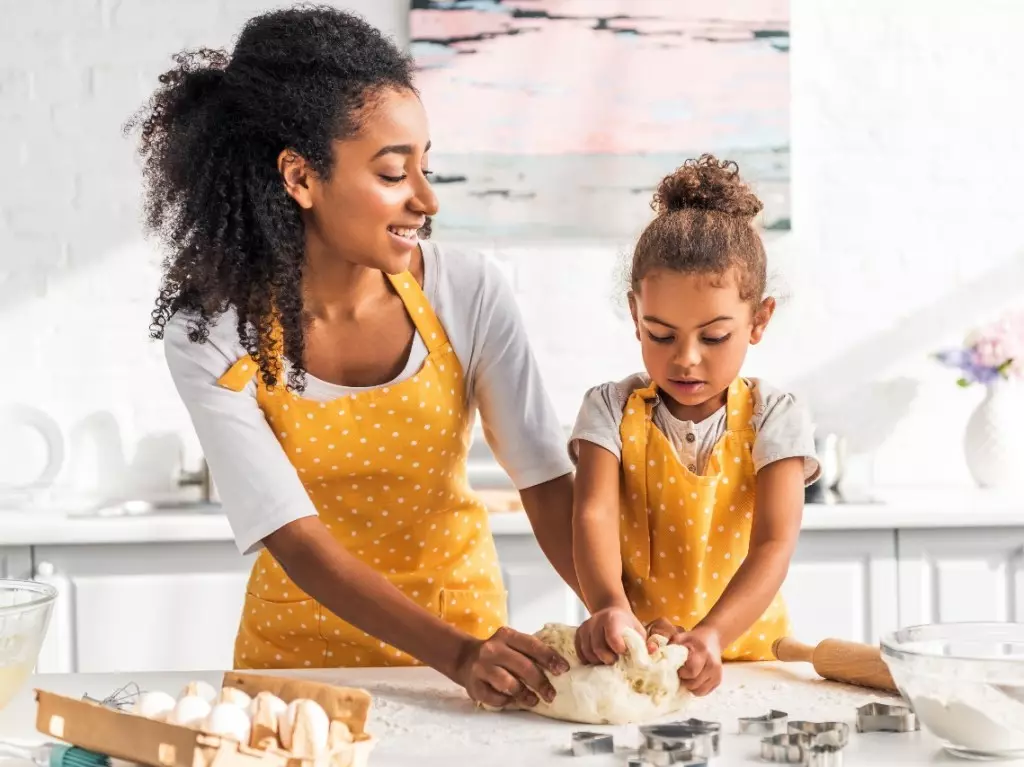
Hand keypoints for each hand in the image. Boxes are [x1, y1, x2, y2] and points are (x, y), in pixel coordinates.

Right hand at [452, 626, 568, 708]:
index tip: (563, 669)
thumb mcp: (511, 644)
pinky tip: (513, 701)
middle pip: (523, 666)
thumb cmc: (497, 653)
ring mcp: (481, 667)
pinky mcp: (474, 685)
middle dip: (541, 682)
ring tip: (534, 700)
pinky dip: (507, 701)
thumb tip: (560, 667)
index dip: (549, 658)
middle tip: (551, 694)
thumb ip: (530, 651)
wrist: (464, 658)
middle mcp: (492, 649)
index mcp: (506, 635)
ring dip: (525, 694)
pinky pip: (495, 698)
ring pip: (508, 683)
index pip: (532, 645)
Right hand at [576, 606, 647, 664]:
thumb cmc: (627, 626)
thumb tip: (653, 651)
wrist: (611, 612)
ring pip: (587, 651)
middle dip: (607, 659)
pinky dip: (587, 659)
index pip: (612, 636)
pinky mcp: (579, 633)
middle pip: (598, 647)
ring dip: (597, 661)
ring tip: (606, 661)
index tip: (623, 653)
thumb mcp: (639, 630)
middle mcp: (596, 620)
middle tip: (615, 662)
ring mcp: (586, 626)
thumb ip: (645, 642)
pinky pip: (580, 651)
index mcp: (613, 617)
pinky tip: (597, 660)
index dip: (618, 649)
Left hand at [647, 620, 722, 696]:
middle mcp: (712, 665)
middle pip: (693, 683)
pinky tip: (693, 678)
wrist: (713, 638)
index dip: (681, 672)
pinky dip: (696, 688)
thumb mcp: (680, 638)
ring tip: (686, 675)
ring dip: (689, 686)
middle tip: (679, 673)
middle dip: (683, 680)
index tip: (677, 668)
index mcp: (702, 652)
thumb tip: (653, 657)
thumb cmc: (692, 639)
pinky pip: (703, 692)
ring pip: (698, 691)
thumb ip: (668, 647)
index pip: (691, 671)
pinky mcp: (718, 681)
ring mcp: (717, 674)